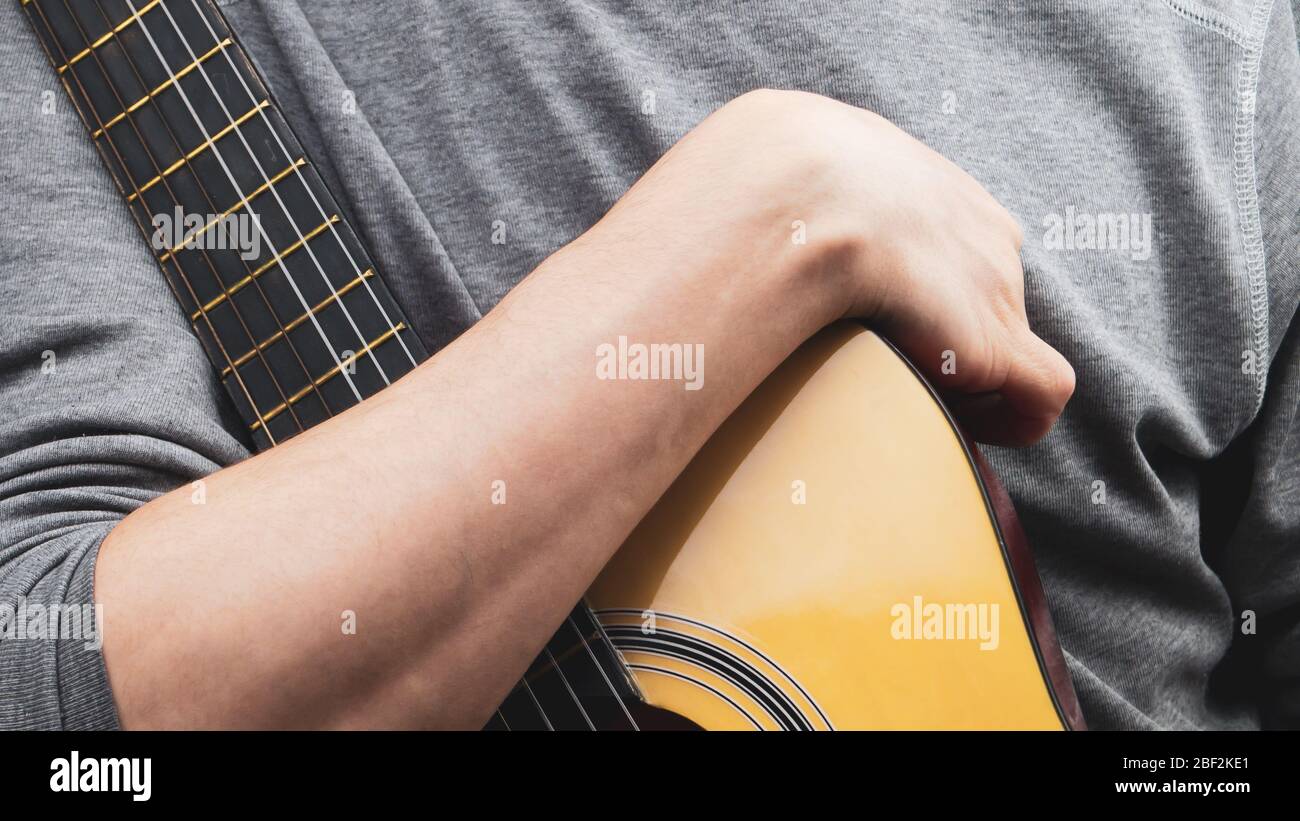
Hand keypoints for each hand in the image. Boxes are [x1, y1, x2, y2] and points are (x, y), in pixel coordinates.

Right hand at [603, 89, 1074, 444]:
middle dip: (946, 339)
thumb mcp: (756, 177)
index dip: (918, 294)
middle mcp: (967, 220)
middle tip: (886, 374)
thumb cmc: (736, 197)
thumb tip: (717, 253)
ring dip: (965, 383)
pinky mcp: (996, 338)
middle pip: (981, 290)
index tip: (875, 330)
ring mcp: (989, 280)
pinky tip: (959, 427)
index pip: (943, 236)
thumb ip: (774, 211)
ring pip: (1006, 344)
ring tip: (901, 404)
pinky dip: (1011, 417)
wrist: (780, 200)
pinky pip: (1040, 390)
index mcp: (912, 177)